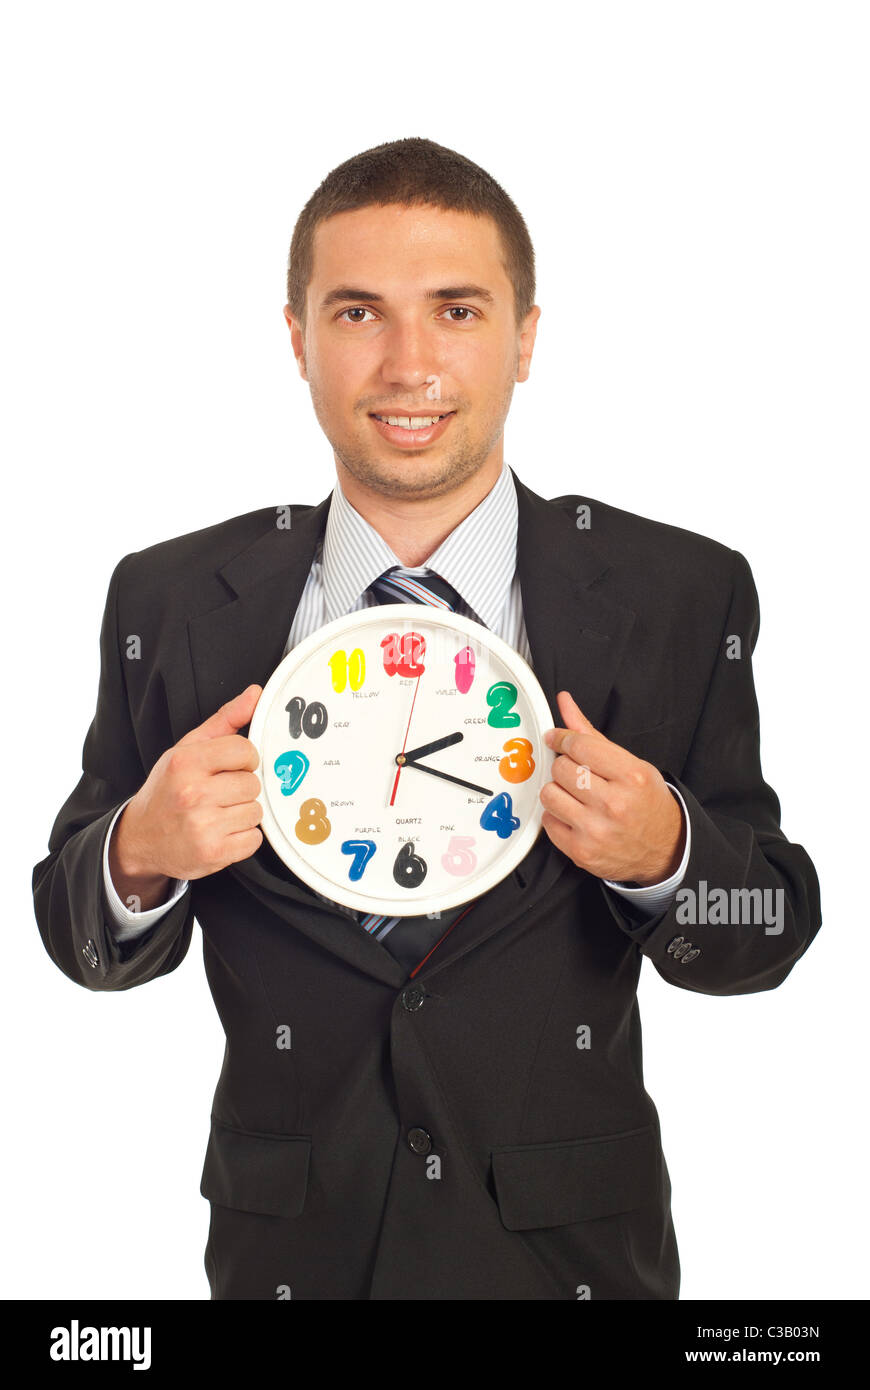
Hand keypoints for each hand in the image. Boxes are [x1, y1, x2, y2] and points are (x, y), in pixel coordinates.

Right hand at [110, 685, 263, 897]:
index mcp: (185, 762)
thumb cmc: (167, 789)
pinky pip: (254, 839)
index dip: (244, 759)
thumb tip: (256, 694)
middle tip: (219, 794)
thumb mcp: (187, 749)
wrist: (140, 837)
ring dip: (242, 813)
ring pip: (256, 811)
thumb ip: (225, 720)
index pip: (245, 750)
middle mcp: (192, 793)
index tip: (231, 767)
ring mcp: (202, 826)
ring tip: (218, 814)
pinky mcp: (213, 853)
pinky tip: (221, 832)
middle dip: (241, 788)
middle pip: (253, 783)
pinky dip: (243, 838)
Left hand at [540, 691, 685, 884]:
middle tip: (577, 773)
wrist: (664, 849)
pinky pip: (548, 822)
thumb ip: (592, 733)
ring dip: (558, 791)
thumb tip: (565, 703)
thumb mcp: (631, 763)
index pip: (579, 745)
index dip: (563, 738)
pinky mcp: (581, 851)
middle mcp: (615, 804)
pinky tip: (575, 815)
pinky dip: (557, 816)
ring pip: (549, 794)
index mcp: (632, 777)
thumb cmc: (647, 803)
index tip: (558, 739)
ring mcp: (596, 830)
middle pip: (561, 768)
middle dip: (564, 766)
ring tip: (575, 795)